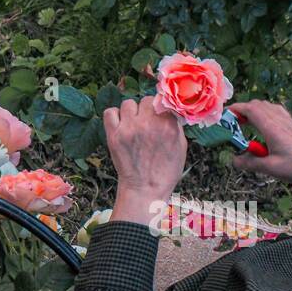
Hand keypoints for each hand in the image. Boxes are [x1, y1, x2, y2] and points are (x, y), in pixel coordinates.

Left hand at [104, 98, 186, 224]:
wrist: (145, 190)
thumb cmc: (165, 171)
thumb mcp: (181, 147)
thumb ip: (176, 126)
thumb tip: (170, 110)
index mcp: (168, 125)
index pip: (162, 100)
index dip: (160, 107)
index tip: (158, 114)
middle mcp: (149, 123)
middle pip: (146, 100)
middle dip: (146, 110)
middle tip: (146, 122)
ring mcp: (129, 128)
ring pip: (128, 103)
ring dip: (131, 112)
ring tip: (132, 125)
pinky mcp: (114, 135)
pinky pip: (110, 112)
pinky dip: (114, 116)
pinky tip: (120, 125)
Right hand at [228, 98, 291, 226]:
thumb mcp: (270, 168)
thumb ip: (250, 163)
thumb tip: (234, 160)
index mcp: (271, 127)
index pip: (250, 109)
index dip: (236, 109)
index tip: (225, 115)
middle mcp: (279, 120)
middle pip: (257, 105)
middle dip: (242, 110)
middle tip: (232, 123)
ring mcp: (287, 121)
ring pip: (266, 107)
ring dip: (254, 111)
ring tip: (245, 124)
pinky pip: (275, 111)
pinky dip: (264, 114)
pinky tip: (263, 126)